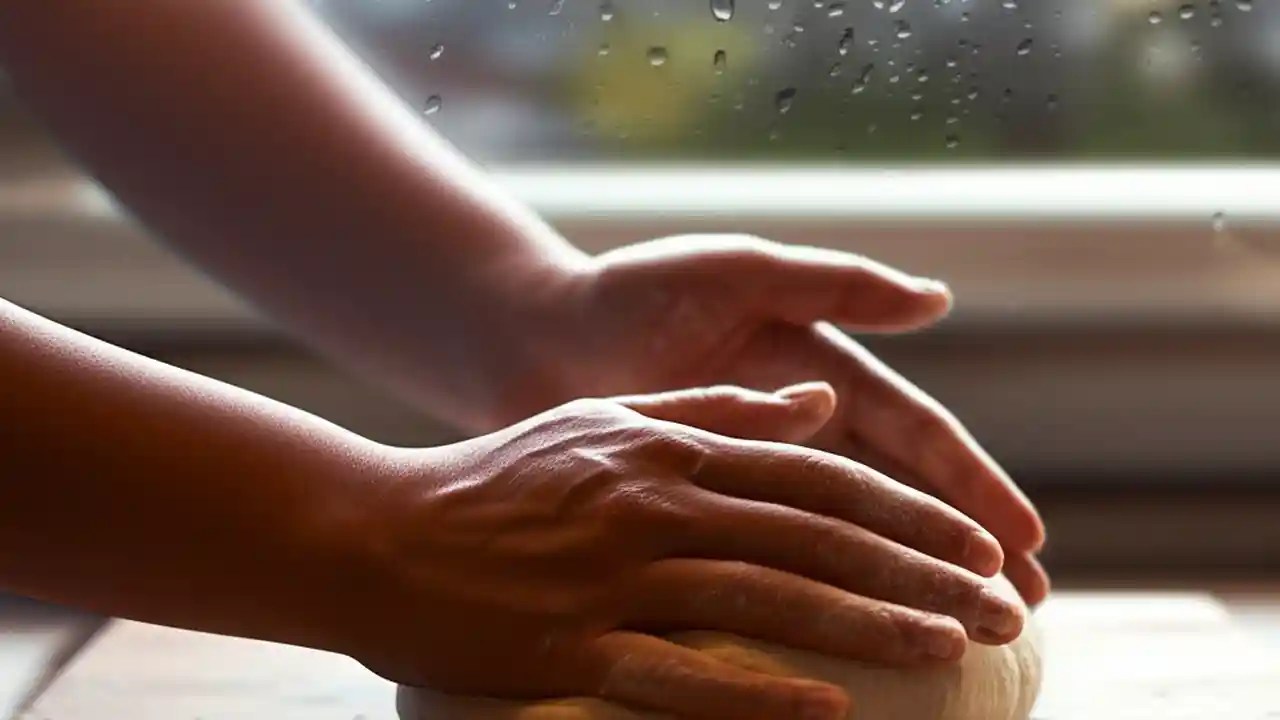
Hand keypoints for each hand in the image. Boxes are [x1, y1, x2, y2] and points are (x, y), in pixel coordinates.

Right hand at [337, 386, 1021, 719]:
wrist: (377, 532)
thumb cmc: (496, 479)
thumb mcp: (604, 424)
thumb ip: (712, 412)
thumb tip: (814, 400)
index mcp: (668, 451)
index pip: (816, 478)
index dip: (906, 512)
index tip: (979, 546)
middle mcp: (655, 506)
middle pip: (813, 537)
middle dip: (918, 574)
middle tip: (1002, 611)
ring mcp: (614, 578)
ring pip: (767, 599)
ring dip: (866, 627)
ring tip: (950, 650)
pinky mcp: (571, 647)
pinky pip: (681, 675)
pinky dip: (757, 694)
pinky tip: (828, 714)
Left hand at [511, 236, 1048, 604]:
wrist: (531, 337)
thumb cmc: (631, 291)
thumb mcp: (738, 272)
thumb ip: (833, 285)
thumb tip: (939, 301)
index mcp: (819, 373)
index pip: (917, 438)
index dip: (973, 490)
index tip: (1026, 545)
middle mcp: (798, 433)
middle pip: (898, 501)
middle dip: (958, 553)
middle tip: (1019, 615)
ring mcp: (752, 480)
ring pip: (844, 541)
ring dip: (900, 585)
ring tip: (956, 639)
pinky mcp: (702, 516)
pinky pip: (769, 565)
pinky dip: (813, 600)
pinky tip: (846, 641)